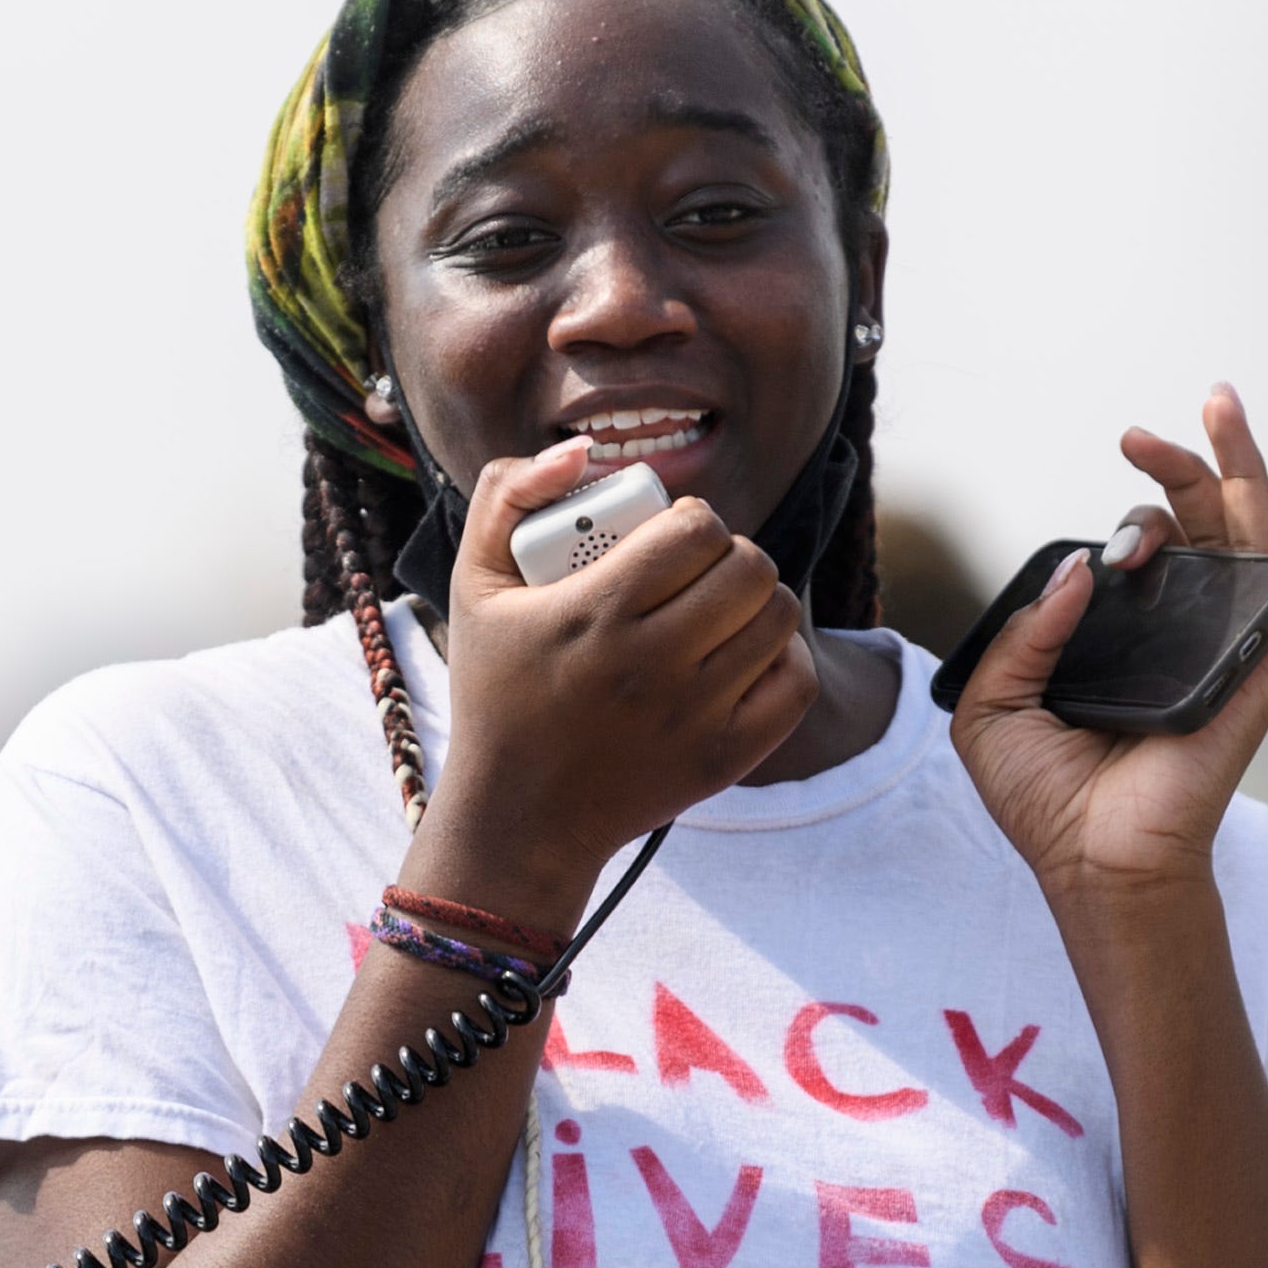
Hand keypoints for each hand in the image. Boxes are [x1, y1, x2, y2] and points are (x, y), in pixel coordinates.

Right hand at [419, 436, 816, 899]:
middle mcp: (649, 664)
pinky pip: (793, 683)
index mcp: (592, 613)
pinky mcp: (724, 757)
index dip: (692, 518)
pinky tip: (744, 658)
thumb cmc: (496, 692)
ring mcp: (693, 715)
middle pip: (748, 567)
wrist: (520, 817)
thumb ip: (507, 495)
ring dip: (758, 601)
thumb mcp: (473, 587)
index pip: (694, 529)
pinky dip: (780, 660)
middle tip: (701, 570)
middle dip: (731, 553)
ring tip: (722, 610)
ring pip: (777, 618)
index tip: (670, 534)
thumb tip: (582, 450)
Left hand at [948, 384, 1267, 901]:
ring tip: (1220, 406)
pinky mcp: (1263, 667)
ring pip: (1251, 536)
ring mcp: (1228, 643)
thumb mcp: (994, 705)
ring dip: (1243, 466)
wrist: (1091, 860)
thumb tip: (1080, 567)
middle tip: (1139, 431)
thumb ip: (1027, 631)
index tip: (1088, 539)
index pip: (1138, 553)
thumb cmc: (1045, 799)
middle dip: (1177, 464)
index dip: (1120, 523)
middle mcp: (1181, 630)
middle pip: (1198, 523)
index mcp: (1122, 636)